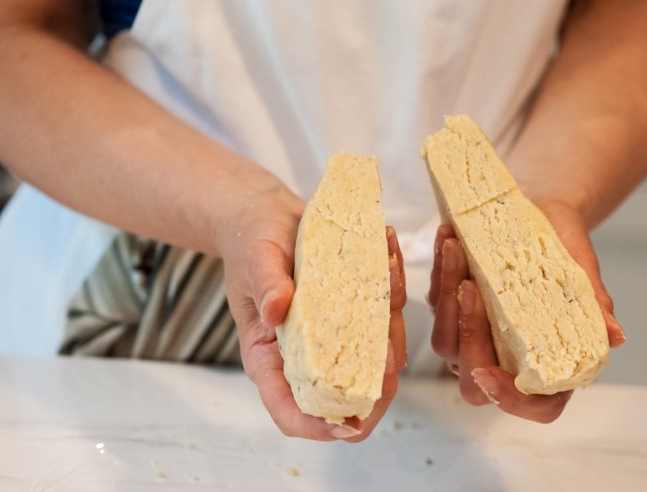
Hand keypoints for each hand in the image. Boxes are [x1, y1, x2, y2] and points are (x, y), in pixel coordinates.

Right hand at [218, 183, 406, 440]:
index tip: (350, 426)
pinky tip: (391, 256)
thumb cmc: (252, 243)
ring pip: (377, 357)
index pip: (291, 411)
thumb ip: (266, 284)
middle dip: (376, 383)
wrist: (268, 218)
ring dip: (393, 327)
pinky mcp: (355, 312)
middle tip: (389, 351)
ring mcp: (334, 336)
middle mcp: (307, 354)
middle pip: (347, 396)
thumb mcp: (253, 259)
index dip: (320, 428)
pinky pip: (384, 315)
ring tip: (391, 278)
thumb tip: (276, 311)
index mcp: (270, 356)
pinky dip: (394, 289)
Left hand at [427, 199, 624, 422]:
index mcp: (545, 365)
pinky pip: (436, 303)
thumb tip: (615, 335)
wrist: (549, 220)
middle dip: (468, 335)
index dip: (508, 399)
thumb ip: (595, 305)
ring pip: (445, 340)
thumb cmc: (570, 252)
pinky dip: (439, 270)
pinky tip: (448, 239)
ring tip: (457, 253)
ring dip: (447, 296)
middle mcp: (506, 359)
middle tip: (472, 290)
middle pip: (473, 377)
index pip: (530, 405)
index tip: (490, 374)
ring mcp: (475, 336)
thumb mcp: (585, 272)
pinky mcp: (453, 309)